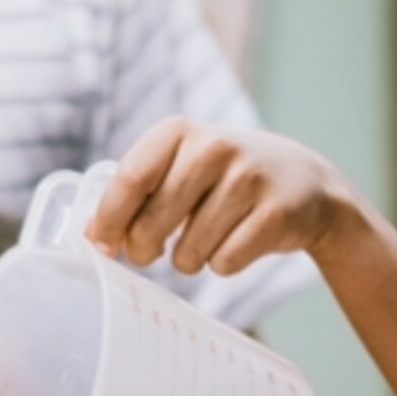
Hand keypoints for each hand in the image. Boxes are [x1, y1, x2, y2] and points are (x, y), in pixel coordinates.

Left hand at [86, 118, 354, 277]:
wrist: (306, 184)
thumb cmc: (225, 179)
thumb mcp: (182, 166)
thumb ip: (137, 192)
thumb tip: (90, 235)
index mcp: (179, 131)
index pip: (129, 178)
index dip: (109, 220)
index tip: (101, 245)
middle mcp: (214, 147)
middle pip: (152, 223)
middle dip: (142, 250)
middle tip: (149, 251)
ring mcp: (248, 179)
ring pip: (188, 252)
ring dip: (189, 259)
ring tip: (208, 237)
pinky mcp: (275, 213)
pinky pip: (224, 263)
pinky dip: (224, 264)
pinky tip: (239, 241)